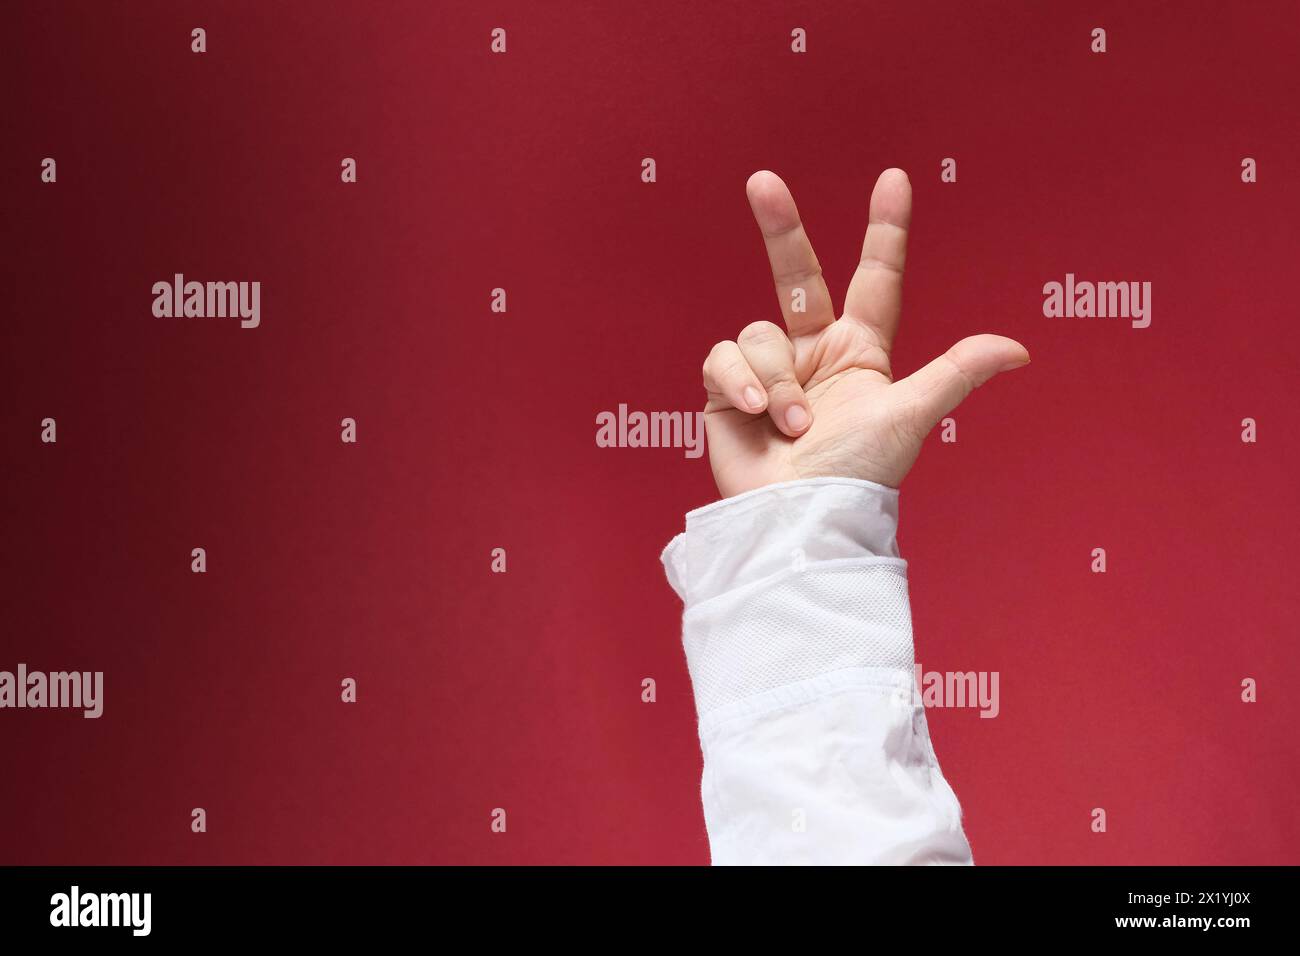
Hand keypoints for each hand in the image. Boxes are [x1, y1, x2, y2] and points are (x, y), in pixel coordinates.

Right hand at [702, 168, 1029, 497]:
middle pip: (797, 275)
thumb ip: (958, 372)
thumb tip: (1020, 348)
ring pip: (761, 332)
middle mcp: (813, 354)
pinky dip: (743, 384)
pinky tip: (758, 415)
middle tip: (762, 181)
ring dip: (779, 379)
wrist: (798, 518)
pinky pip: (726, 358)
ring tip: (792, 424)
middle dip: (780, 227)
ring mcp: (768, 371)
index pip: (875, 280)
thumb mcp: (912, 416)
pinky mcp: (727, 391)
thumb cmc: (858, 473)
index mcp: (860, 354)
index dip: (885, 231)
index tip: (894, 180)